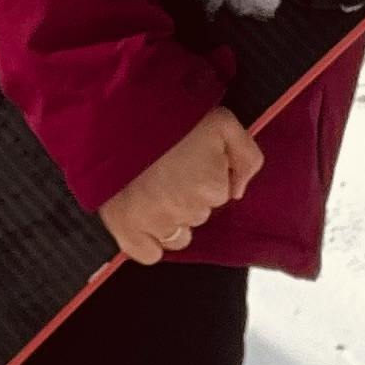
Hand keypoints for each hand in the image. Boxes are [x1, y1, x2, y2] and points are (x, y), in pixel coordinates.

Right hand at [99, 107, 263, 264]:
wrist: (119, 110)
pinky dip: (147, 241)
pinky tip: (143, 218)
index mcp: (211, 187)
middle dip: (187, 196)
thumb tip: (238, 190)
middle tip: (168, 170)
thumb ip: (246, 157)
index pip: (219, 195)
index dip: (205, 176)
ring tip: (152, 187)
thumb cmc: (172, 113)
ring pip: (176, 236)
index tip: (188, 159)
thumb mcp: (224, 122)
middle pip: (197, 215)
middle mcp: (185, 211)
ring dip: (169, 218)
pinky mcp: (125, 229)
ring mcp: (153, 223)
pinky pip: (148, 254)